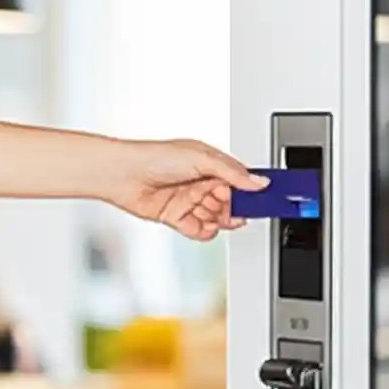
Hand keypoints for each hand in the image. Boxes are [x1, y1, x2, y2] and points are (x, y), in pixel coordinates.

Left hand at [105, 139, 268, 240]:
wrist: (123, 174)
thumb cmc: (155, 157)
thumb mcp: (202, 159)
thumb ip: (233, 173)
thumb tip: (258, 181)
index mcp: (210, 164)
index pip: (239, 179)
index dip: (251, 190)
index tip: (266, 198)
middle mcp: (200, 182)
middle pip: (230, 202)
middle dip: (235, 208)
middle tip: (237, 210)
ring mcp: (188, 200)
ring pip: (215, 217)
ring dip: (218, 220)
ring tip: (215, 216)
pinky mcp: (176, 217)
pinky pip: (198, 230)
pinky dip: (204, 231)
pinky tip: (205, 226)